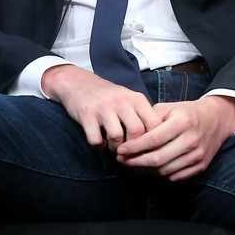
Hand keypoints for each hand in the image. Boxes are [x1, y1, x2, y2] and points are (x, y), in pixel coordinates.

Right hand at [41, 64, 161, 149]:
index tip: (146, 149)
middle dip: (133, 148)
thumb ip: (143, 117)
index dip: (152, 141)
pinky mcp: (86, 114)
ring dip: (115, 148)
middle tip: (128, 152)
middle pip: (137, 131)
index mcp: (136, 98)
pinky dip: (98, 146)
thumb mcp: (129, 100)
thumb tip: (157, 143)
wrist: (77, 82)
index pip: (154, 124)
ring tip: (113, 147)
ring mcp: (103, 107)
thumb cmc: (108, 97)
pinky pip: (96, 139)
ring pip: (117, 137)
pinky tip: (99, 142)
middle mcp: (121, 101)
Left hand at [114, 95, 234, 180]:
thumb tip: (130, 136)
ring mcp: (197, 156)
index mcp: (182, 123)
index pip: (153, 139)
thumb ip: (149, 120)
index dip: (134, 147)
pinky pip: (175, 176)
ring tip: (131, 166)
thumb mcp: (167, 108)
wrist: (216, 119)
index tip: (120, 150)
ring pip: (165, 170)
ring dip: (145, 171)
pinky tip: (148, 170)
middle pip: (158, 159)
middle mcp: (191, 140)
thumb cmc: (185, 112)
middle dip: (135, 162)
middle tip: (122, 161)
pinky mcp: (201, 166)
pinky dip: (159, 175)